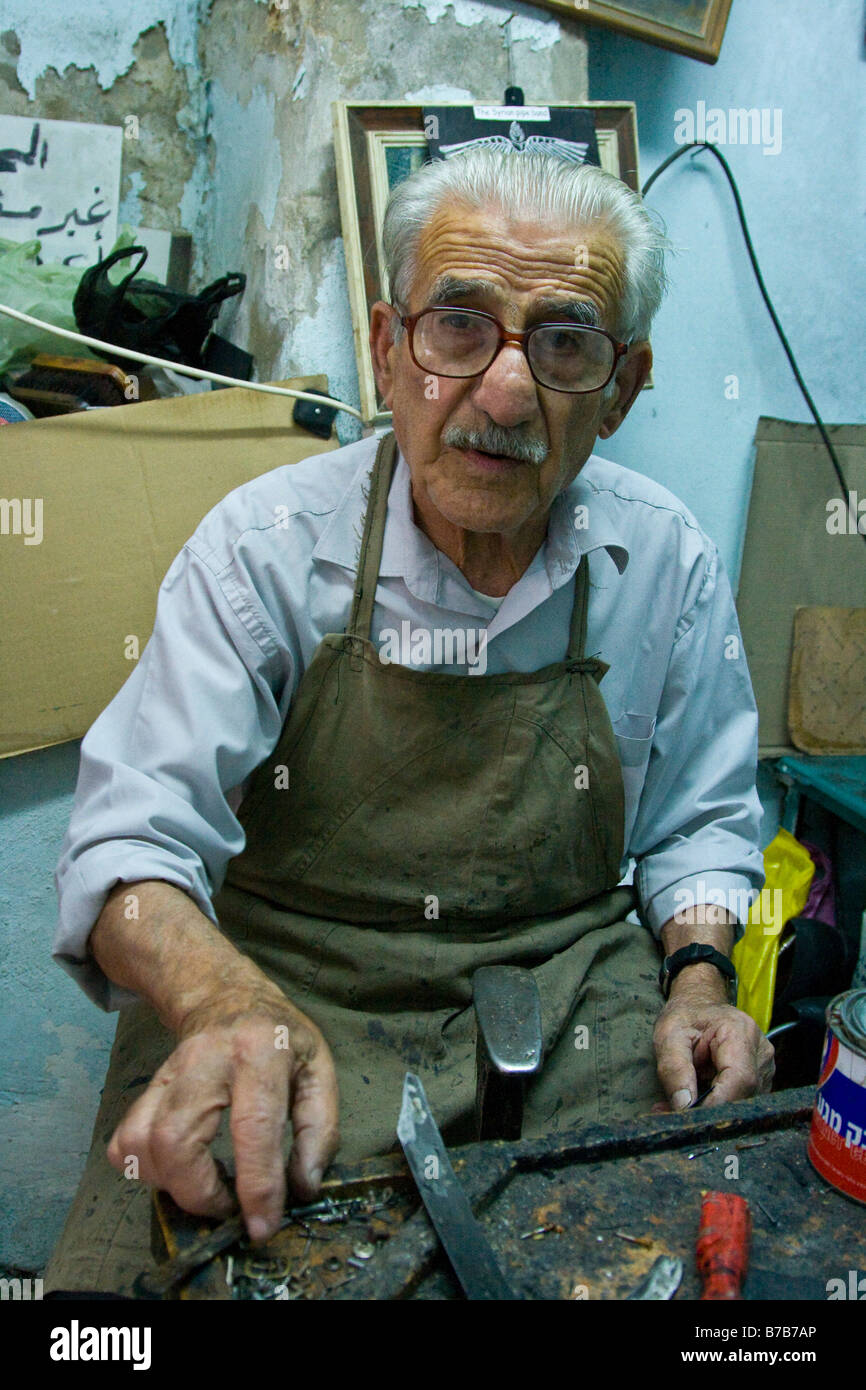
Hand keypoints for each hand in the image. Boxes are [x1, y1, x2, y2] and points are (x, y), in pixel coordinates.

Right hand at [107, 986, 339, 1242]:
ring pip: (142, 1140)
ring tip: (205, 1186)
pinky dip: (142, 1168)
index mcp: (261, 1052)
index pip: (253, 1128)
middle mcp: (207, 1060)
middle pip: (177, 1139)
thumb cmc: (280, 1037)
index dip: (256, 1186)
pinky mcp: (147, 1086)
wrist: (227, 996)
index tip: (261, 1226)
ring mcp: (169, 1071)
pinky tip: (176, 1169)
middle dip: (198, 1193)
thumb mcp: (319, 1069)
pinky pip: (125, 1138)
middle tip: (228, 1207)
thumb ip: (320, 1130)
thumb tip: (302, 1188)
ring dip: (169, 1183)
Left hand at [653, 995, 774, 1111]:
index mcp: (740, 1032)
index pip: (739, 1079)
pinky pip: (742, 1101)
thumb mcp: (669, 1035)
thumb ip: (674, 1069)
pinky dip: (717, 1105)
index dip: (716, 1103)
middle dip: (708, 1109)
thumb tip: (683, 1106)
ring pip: (743, 1103)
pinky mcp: (760, 1080)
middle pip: (743, 1095)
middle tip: (672, 1112)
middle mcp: (760, 1051)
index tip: (688, 1116)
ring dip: (711, 1109)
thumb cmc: (684, 1017)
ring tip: (680, 1101)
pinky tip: (696, 1097)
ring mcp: (764, 1067)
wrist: (698, 1005)